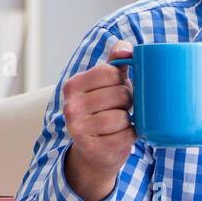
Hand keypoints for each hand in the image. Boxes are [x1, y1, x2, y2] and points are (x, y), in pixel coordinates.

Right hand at [62, 40, 136, 200]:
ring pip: (122, 117)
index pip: (110, 72)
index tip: (117, 88)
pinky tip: (123, 135)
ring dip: (128, 120)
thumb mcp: (105, 84)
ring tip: (121, 123)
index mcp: (72, 86)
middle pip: (119, 95)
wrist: (94, 153)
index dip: (121, 80)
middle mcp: (71, 107)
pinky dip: (130, 136)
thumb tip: (126, 48)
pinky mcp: (92, 149)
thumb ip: (115, 62)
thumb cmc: (103, 111)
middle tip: (121, 108)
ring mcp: (79, 130)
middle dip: (128, 101)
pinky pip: (125, 136)